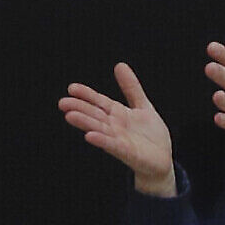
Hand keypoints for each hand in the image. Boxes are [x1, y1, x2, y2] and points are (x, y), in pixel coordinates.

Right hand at [60, 62, 176, 196]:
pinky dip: (102, 140)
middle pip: (95, 115)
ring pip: (100, 129)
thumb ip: (131, 88)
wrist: (162, 160)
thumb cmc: (150, 135)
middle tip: (62, 102)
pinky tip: (89, 136)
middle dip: (79, 108)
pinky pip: (113, 146)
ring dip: (85, 123)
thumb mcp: (143, 106)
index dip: (87, 94)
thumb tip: (120, 65)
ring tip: (70, 116)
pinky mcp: (128, 153)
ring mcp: (119, 140)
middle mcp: (114, 127)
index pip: (99, 102)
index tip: (71, 87)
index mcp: (118, 114)